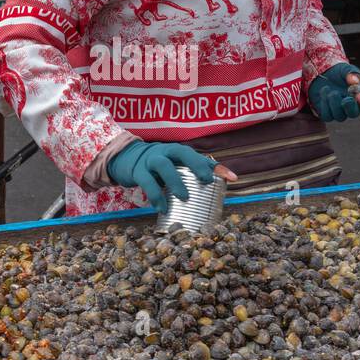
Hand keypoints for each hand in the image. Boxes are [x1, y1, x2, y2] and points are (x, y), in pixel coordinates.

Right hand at [106, 140, 237, 211]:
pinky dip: (155, 196)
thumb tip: (222, 183)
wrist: (127, 158)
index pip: (200, 156)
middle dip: (196, 165)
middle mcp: (166, 152)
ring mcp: (151, 160)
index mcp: (179, 151)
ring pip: (164, 166)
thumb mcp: (175, 165)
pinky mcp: (138, 171)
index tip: (233, 178)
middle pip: (183, 153)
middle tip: (207, 181)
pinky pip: (147, 183)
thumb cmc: (158, 164)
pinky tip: (162, 208)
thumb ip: (195, 171)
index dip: (218, 167)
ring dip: (175, 181)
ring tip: (184, 197)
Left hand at [308, 62, 359, 120]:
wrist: (321, 74)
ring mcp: (338, 112)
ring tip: (330, 90)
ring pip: (339, 116)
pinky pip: (326, 116)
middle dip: (350, 107)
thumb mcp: (345, 69)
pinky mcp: (327, 113)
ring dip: (334, 103)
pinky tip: (324, 90)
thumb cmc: (338, 73)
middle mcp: (351, 108)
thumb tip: (354, 82)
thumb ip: (352, 73)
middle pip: (353, 114)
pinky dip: (324, 103)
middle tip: (346, 99)